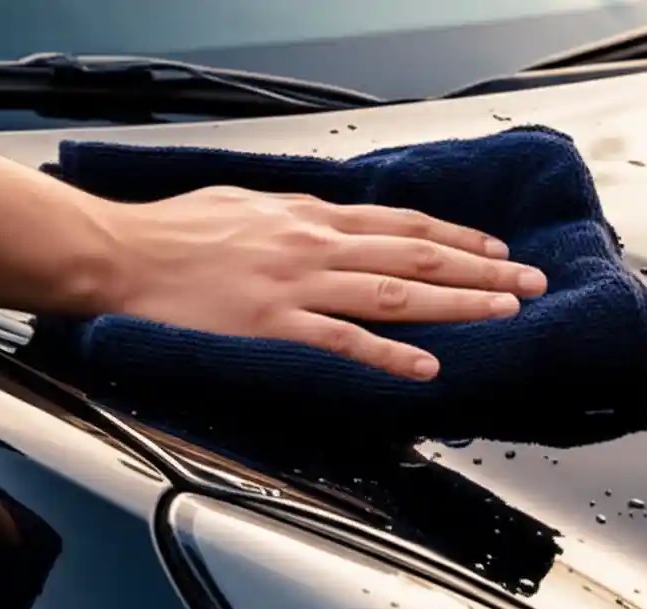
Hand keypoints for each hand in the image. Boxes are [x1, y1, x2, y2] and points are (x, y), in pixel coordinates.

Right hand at [101, 187, 547, 379]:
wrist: (118, 255)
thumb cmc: (173, 233)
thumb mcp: (247, 204)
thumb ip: (297, 215)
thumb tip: (332, 218)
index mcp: (309, 217)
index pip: (402, 224)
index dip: (456, 238)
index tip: (495, 249)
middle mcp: (313, 246)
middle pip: (415, 257)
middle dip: (480, 269)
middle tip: (528, 281)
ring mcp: (296, 287)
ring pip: (393, 294)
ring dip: (456, 304)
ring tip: (503, 312)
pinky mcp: (272, 327)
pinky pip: (342, 342)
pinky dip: (389, 354)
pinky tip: (426, 366)